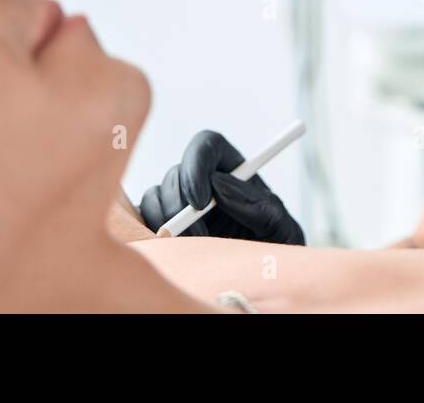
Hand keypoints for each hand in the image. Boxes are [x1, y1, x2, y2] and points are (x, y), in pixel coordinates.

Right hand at [139, 130, 304, 244]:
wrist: (257, 278)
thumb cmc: (274, 250)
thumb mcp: (280, 227)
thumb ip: (259, 204)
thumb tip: (219, 184)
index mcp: (232, 170)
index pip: (207, 145)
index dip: (197, 165)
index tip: (201, 202)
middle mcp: (202, 182)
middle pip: (176, 173)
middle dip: (180, 206)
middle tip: (197, 236)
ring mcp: (179, 203)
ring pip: (155, 196)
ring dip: (168, 223)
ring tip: (195, 248)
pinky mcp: (162, 224)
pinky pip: (143, 218)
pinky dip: (152, 233)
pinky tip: (176, 252)